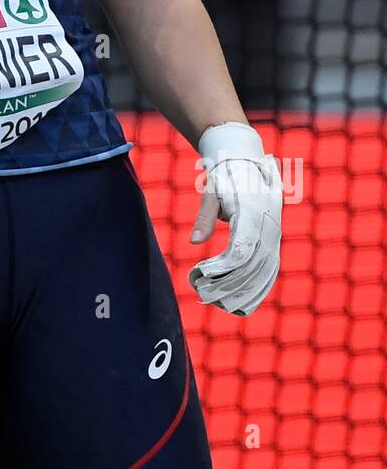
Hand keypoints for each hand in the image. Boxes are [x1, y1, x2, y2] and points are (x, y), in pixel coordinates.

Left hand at [189, 122, 282, 316]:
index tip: (204, 275)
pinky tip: (244, 302)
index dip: (225, 266)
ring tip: (220, 304)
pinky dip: (259, 286)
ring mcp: (274, 234)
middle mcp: (269, 225)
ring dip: (245, 291)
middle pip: (254, 264)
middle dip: (231, 284)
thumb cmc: (225, 178)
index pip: (242, 248)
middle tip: (206, 296)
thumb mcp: (211, 192)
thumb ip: (205, 216)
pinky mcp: (274, 240)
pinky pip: (271, 268)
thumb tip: (194, 242)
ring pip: (265, 270)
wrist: (248, 164)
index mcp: (254, 212)